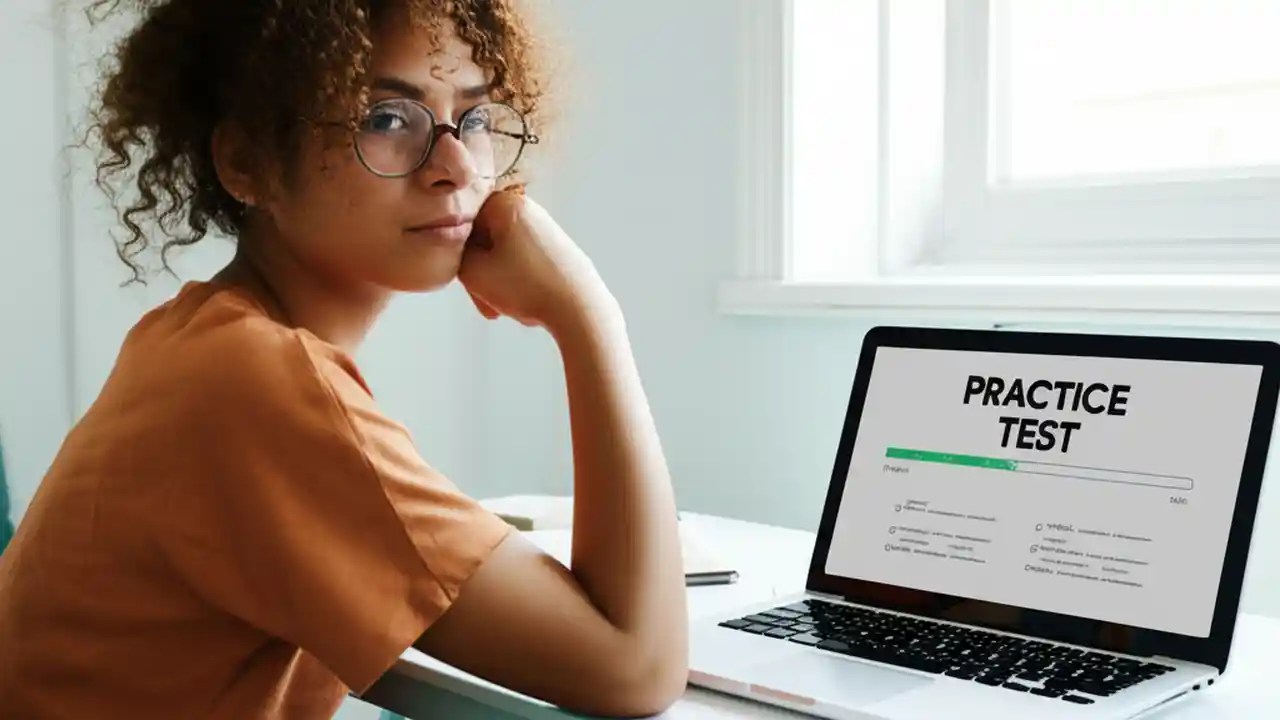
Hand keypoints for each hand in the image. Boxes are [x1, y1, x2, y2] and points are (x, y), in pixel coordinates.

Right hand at [459, 188, 612, 329]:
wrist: (580, 308)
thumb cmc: (529, 288)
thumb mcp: (474, 272)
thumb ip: (455, 255)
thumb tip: (457, 250)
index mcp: (506, 204)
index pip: (462, 222)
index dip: (458, 255)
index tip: (465, 279)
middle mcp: (527, 209)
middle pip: (483, 240)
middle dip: (480, 274)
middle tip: (486, 302)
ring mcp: (543, 228)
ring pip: (501, 255)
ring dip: (496, 282)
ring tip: (504, 306)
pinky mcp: (555, 248)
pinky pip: (521, 262)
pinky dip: (515, 282)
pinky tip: (522, 301)